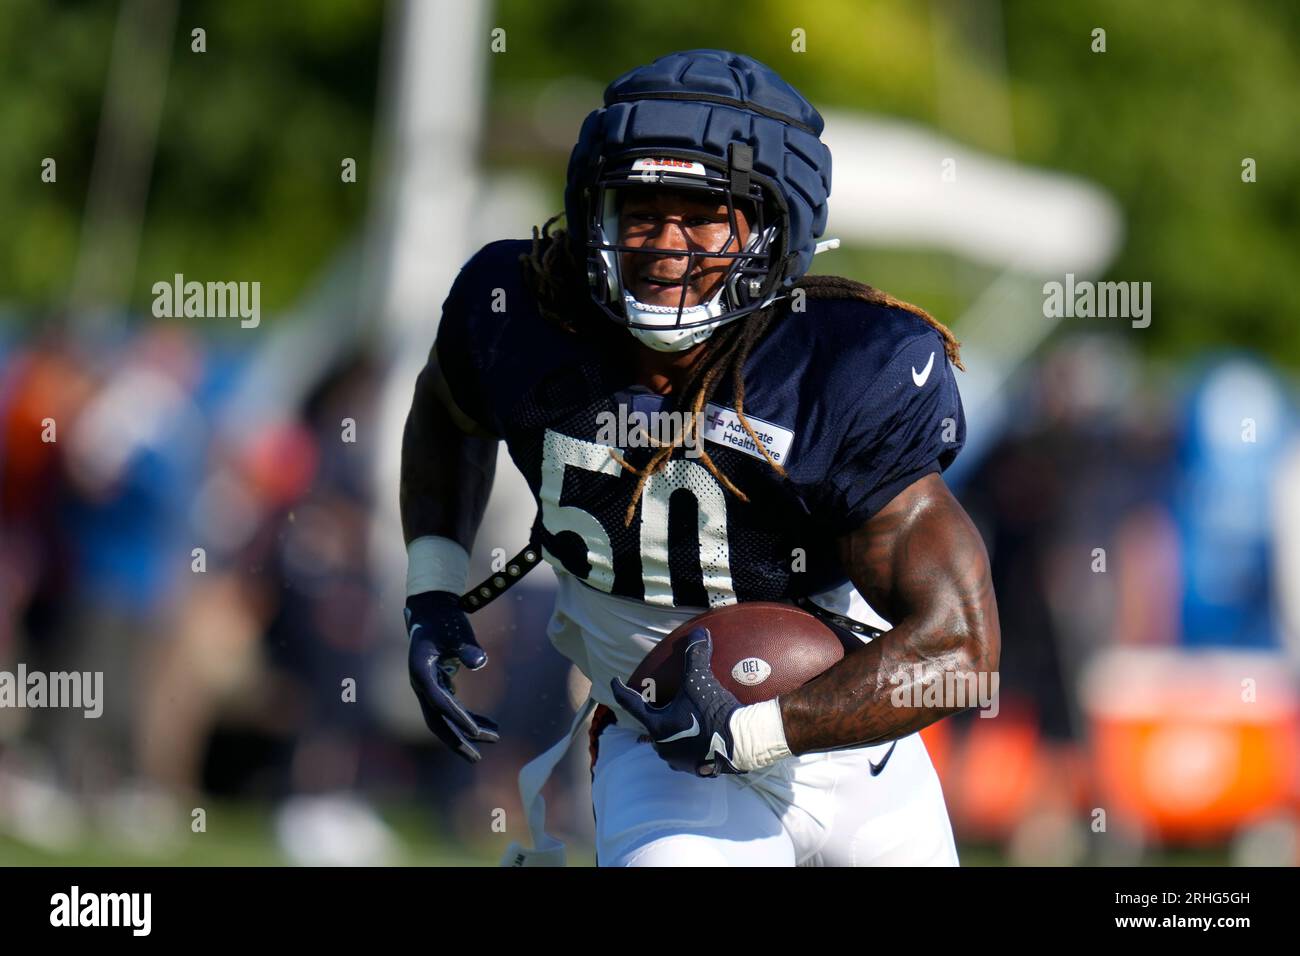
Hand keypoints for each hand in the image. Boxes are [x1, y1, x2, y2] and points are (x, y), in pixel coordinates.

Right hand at [406, 590, 499, 762]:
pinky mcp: (437, 685)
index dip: (458, 718)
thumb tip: (480, 662)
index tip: (477, 733)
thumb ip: (466, 647)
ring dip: (467, 730)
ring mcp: (428, 686)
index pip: (440, 702)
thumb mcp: (456, 631)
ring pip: (446, 718)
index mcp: (421, 672)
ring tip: (495, 737)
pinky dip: (469, 717)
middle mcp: (421, 684)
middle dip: (457, 741)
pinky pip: (452, 708)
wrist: (431, 609)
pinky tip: (489, 724)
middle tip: (478, 758)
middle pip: (437, 721)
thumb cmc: (444, 619)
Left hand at [610, 627, 742, 776]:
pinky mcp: (698, 769)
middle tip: (656, 702)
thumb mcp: (700, 681)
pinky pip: (687, 754)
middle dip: (653, 714)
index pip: (631, 704)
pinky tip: (699, 737)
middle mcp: (664, 747)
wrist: (741, 743)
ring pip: (668, 743)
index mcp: (657, 726)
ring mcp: (680, 761)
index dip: (620, 690)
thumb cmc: (713, 712)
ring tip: (679, 720)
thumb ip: (695, 656)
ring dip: (671, 731)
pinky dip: (689, 744)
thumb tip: (697, 632)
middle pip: (651, 726)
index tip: (613, 681)